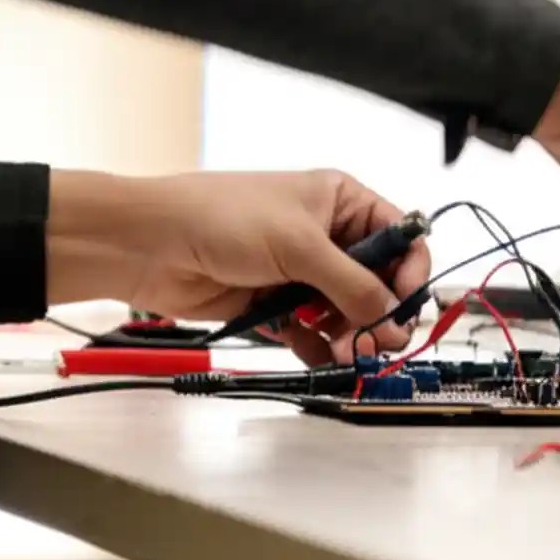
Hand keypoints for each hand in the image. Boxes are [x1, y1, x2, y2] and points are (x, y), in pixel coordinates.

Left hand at [45, 169, 429, 364]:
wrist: (149, 245)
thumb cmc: (221, 217)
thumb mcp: (300, 245)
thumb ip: (353, 284)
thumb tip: (392, 315)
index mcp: (341, 202)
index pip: (399, 238)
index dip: (410, 272)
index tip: (407, 305)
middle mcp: (327, 236)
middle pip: (377, 281)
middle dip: (381, 312)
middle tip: (380, 340)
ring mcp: (301, 272)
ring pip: (347, 312)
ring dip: (352, 334)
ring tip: (348, 353)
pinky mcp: (276, 303)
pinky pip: (313, 331)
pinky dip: (320, 347)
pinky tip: (322, 357)